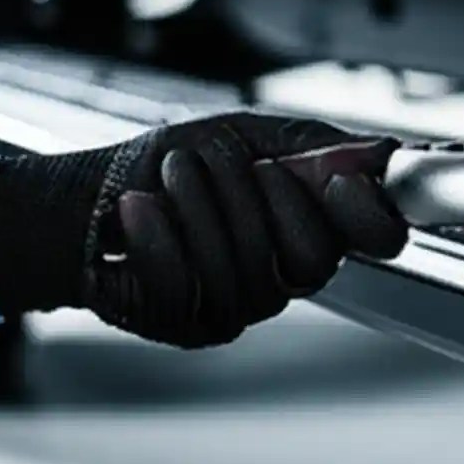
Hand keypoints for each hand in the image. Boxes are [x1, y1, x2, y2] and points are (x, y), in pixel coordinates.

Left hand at [0, 112, 407, 346]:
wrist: (82, 203)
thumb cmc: (164, 170)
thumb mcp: (242, 137)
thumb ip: (312, 148)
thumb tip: (380, 153)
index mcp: (312, 225)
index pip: (377, 237)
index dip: (370, 214)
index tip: (344, 181)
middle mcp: (286, 275)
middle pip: (313, 256)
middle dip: (254, 196)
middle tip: (212, 158)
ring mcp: (241, 307)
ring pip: (245, 271)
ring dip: (198, 206)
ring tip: (169, 175)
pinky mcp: (190, 326)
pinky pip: (188, 287)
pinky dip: (158, 236)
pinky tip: (141, 210)